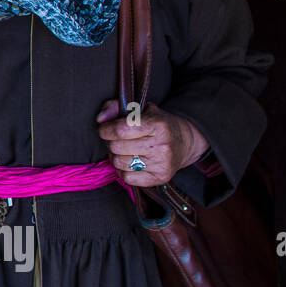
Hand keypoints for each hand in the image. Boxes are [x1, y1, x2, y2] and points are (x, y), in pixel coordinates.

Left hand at [95, 99, 209, 186]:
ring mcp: (162, 163)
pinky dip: (123, 171)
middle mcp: (161, 145)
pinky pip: (128, 178)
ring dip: (116, 156)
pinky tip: (131, 162)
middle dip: (111, 142)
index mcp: (157, 125)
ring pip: (119, 163)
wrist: (185, 142)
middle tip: (117, 140)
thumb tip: (100, 119)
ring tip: (125, 150)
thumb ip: (116, 107)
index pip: (120, 130)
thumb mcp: (140, 109)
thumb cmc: (157, 123)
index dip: (106, 129)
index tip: (105, 129)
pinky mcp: (160, 177)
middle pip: (117, 147)